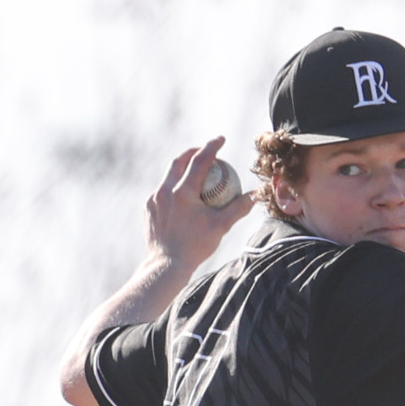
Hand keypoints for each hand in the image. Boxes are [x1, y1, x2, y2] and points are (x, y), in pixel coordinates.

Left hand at [145, 137, 253, 269]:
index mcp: (183, 192)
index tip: (220, 140)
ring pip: (168, 175)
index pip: (199, 161)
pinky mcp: (149, 209)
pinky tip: (183, 194)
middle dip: (193, 152)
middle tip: (205, 151)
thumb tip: (255, 195)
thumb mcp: (221, 227)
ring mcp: (154, 200)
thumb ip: (238, 208)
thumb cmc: (196, 247)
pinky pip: (162, 191)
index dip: (211, 147)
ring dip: (182, 168)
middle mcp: (165, 191)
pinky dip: (174, 186)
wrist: (167, 265)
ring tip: (194, 170)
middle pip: (179, 161)